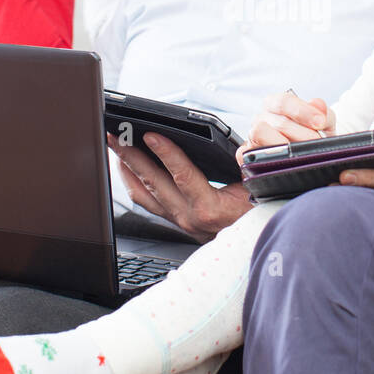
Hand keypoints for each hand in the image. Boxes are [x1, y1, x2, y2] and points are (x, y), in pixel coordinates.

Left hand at [107, 132, 251, 241]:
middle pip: (154, 183)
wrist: (256, 239)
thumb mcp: (258, 186)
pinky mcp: (175, 221)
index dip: (166, 154)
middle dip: (132, 156)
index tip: (151, 135)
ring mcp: (179, 221)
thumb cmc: (258, 212)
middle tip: (117, 134)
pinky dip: (133, 182)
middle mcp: (190, 217)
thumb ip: (246, 164)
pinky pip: (146, 202)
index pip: (183, 176)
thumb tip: (238, 147)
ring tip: (115, 146)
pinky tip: (127, 168)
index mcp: (211, 209)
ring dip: (127, 168)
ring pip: (144, 194)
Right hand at [239, 91, 334, 161]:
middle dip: (303, 135)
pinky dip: (263, 158)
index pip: (284, 101)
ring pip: (261, 134)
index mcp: (276, 105)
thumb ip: (324, 114)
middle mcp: (261, 119)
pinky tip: (283, 162)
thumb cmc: (313, 138)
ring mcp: (252, 137)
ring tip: (302, 155)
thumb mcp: (324, 125)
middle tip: (317, 145)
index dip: (302, 111)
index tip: (320, 123)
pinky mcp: (247, 157)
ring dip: (285, 146)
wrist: (309, 159)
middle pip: (279, 123)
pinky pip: (247, 154)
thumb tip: (318, 105)